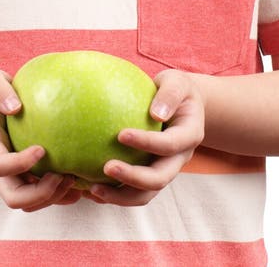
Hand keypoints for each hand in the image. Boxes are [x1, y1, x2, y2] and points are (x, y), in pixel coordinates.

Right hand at [0, 68, 82, 211]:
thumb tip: (16, 106)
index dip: (19, 164)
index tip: (42, 149)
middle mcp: (1, 167)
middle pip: (13, 197)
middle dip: (39, 193)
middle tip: (63, 175)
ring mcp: (15, 174)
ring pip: (29, 203)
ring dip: (52, 197)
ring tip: (75, 179)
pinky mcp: (28, 174)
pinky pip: (43, 195)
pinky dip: (61, 196)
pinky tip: (81, 184)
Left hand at [85, 68, 204, 206]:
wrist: (182, 104)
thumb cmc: (176, 88)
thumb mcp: (177, 82)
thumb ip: (169, 94)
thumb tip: (156, 114)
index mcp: (190, 135)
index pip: (169, 145)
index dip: (147, 143)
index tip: (120, 134)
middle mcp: (179, 159)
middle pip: (159, 179)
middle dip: (133, 178)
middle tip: (106, 167)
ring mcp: (165, 170)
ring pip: (145, 194)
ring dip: (120, 197)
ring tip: (92, 190)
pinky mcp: (150, 175)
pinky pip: (133, 192)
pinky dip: (113, 195)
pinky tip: (88, 190)